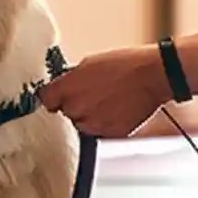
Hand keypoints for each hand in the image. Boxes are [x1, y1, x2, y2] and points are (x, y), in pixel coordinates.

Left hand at [37, 44, 172, 137]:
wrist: (152, 76)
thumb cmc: (125, 64)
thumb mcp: (90, 63)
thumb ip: (71, 79)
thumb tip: (64, 86)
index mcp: (67, 88)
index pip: (45, 99)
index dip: (53, 95)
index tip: (58, 94)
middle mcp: (76, 108)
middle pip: (65, 112)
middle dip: (74, 104)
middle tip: (93, 93)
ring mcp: (92, 124)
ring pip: (81, 124)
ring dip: (89, 116)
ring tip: (107, 100)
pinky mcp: (109, 134)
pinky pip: (99, 131)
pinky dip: (105, 123)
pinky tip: (116, 108)